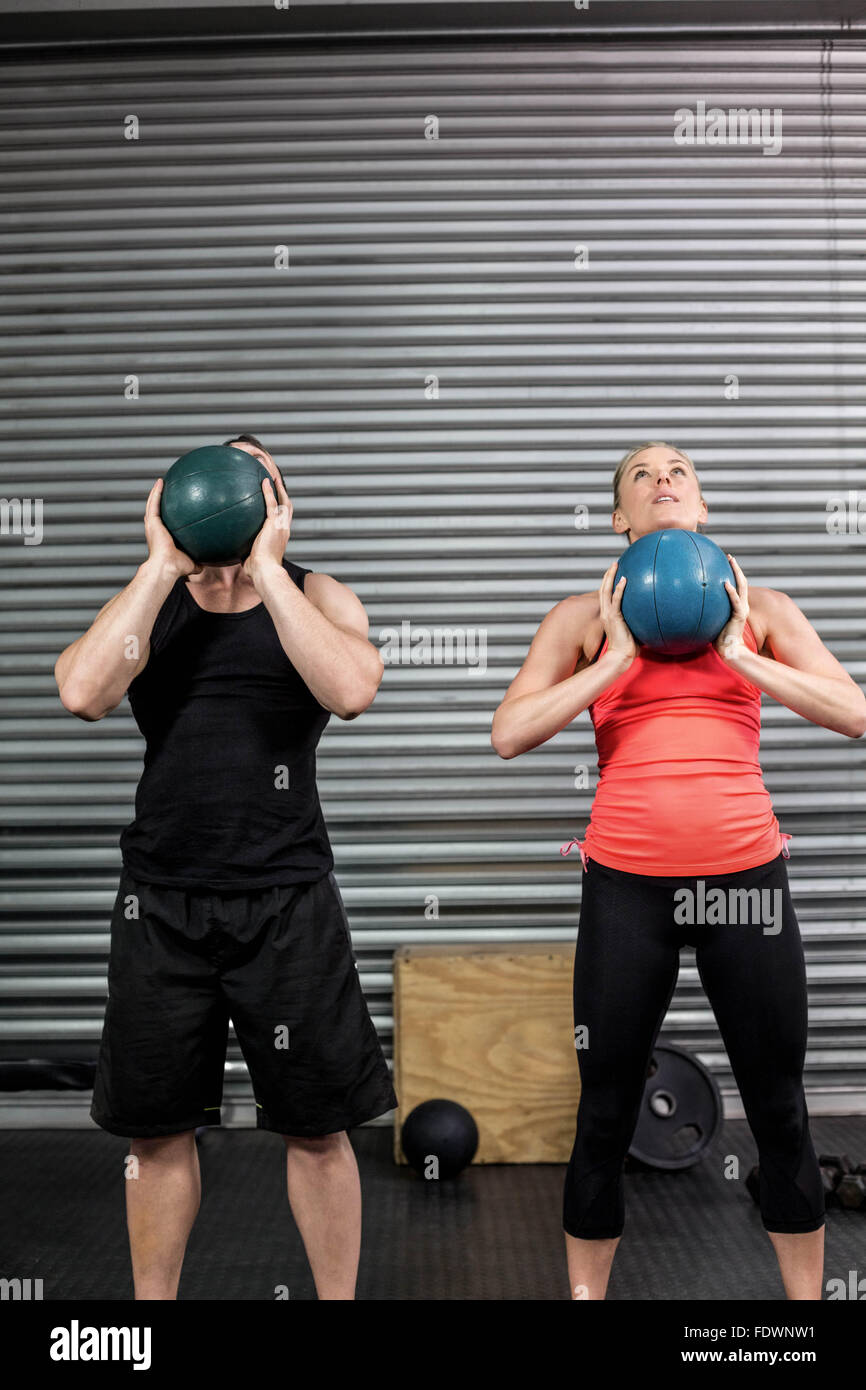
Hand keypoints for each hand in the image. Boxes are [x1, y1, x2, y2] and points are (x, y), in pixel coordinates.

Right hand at [144, 478, 201, 577]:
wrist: (167, 566)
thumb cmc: (177, 568)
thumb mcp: (191, 563)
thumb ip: (198, 561)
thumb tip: (207, 563)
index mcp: (161, 538)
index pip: (162, 524)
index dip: (164, 515)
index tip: (170, 508)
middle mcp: (155, 530)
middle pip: (154, 511)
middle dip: (158, 500)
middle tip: (164, 490)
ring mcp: (152, 525)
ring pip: (152, 504)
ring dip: (155, 492)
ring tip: (161, 482)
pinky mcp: (152, 522)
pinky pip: (153, 503)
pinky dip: (156, 492)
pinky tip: (161, 482)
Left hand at [243, 464, 293, 586]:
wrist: (265, 571)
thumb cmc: (259, 571)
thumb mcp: (252, 559)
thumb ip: (247, 552)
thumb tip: (235, 554)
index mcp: (281, 537)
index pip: (283, 519)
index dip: (282, 509)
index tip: (277, 500)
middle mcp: (284, 529)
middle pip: (288, 507)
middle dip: (284, 494)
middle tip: (277, 483)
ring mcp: (281, 526)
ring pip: (283, 502)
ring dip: (279, 489)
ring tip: (272, 477)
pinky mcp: (274, 524)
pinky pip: (271, 503)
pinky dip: (269, 491)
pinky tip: (263, 482)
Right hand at [599, 561, 637, 664]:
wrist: (621, 656)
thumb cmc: (628, 647)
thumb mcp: (633, 629)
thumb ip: (638, 620)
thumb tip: (651, 614)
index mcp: (608, 615)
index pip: (607, 596)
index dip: (609, 584)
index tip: (615, 574)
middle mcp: (606, 613)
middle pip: (603, 589)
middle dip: (608, 576)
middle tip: (614, 564)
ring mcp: (608, 614)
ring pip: (605, 591)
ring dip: (610, 577)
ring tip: (615, 566)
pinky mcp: (613, 617)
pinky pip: (616, 600)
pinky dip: (619, 589)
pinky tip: (624, 580)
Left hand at [714, 553, 748, 660]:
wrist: (729, 649)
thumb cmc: (719, 638)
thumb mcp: (712, 620)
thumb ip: (708, 611)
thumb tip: (691, 604)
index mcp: (737, 605)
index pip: (737, 586)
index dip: (733, 574)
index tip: (726, 562)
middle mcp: (742, 605)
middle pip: (742, 582)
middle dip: (736, 568)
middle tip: (729, 557)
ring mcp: (742, 609)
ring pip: (742, 587)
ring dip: (737, 573)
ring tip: (731, 562)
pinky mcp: (739, 615)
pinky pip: (735, 601)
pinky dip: (731, 592)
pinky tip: (725, 583)